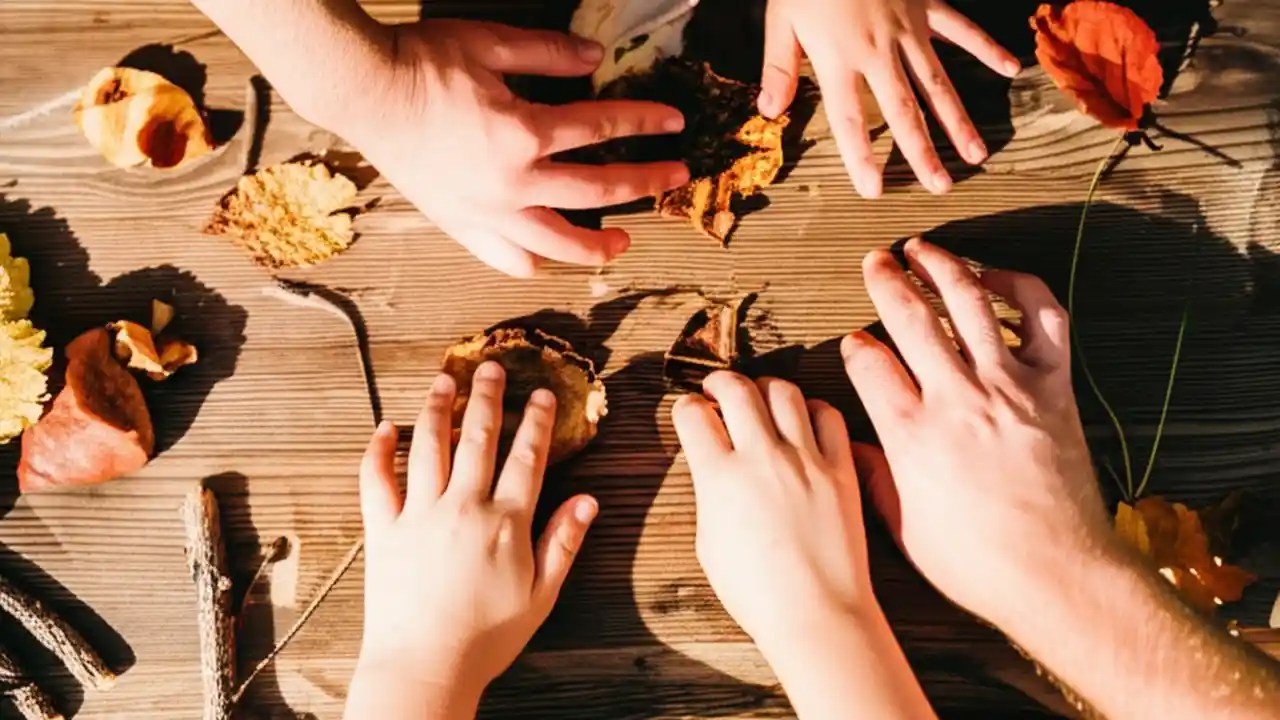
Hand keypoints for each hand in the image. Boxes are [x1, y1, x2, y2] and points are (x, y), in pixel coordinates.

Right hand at [347, 20, 688, 276]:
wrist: (364, 91)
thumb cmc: (423, 62)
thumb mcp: (492, 44)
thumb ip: (550, 53)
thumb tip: (597, 59)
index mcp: (524, 134)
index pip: (601, 127)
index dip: (644, 121)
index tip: (674, 123)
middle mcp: (512, 183)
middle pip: (596, 190)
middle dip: (644, 182)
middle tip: (675, 177)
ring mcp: (486, 212)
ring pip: (555, 243)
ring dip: (596, 245)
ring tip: (622, 242)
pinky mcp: (460, 224)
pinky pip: (503, 257)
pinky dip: (530, 263)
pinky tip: (547, 262)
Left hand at [348, 363, 597, 716]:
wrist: (425, 667)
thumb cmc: (486, 638)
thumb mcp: (540, 596)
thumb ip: (563, 543)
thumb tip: (588, 501)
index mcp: (506, 523)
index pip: (527, 457)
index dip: (537, 421)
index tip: (542, 394)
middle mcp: (463, 507)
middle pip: (478, 437)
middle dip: (487, 396)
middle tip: (491, 367)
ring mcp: (419, 515)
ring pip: (428, 446)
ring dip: (438, 408)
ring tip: (444, 380)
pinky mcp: (384, 530)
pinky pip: (376, 480)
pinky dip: (378, 451)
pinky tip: (385, 429)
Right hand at [671, 372, 872, 649]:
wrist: (814, 612)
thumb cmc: (757, 592)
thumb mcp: (708, 542)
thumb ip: (710, 494)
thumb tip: (714, 467)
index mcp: (719, 477)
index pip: (693, 415)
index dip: (685, 407)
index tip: (689, 411)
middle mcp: (761, 458)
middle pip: (736, 389)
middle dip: (720, 382)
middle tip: (717, 389)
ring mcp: (804, 460)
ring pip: (784, 391)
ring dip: (765, 388)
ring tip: (761, 397)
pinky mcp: (840, 469)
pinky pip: (829, 416)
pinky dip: (813, 408)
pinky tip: (805, 418)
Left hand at [760, 0, 1018, 196]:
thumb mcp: (781, 17)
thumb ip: (778, 67)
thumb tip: (769, 112)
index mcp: (839, 58)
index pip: (850, 120)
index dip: (861, 157)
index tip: (873, 190)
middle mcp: (879, 51)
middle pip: (904, 111)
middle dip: (923, 152)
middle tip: (941, 186)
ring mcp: (908, 28)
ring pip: (938, 82)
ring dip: (958, 119)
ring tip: (976, 154)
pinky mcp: (927, 4)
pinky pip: (961, 29)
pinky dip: (986, 47)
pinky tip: (1008, 67)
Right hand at [842, 238, 1111, 625]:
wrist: (1057, 575)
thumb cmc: (977, 564)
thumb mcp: (903, 526)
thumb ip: (873, 475)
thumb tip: (853, 444)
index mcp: (910, 435)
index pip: (868, 363)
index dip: (854, 345)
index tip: (852, 342)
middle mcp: (955, 399)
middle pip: (909, 317)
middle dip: (886, 280)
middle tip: (875, 261)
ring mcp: (1008, 387)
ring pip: (968, 304)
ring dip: (941, 266)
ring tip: (922, 248)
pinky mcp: (1052, 388)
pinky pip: (1042, 318)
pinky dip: (1021, 287)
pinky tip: (997, 277)